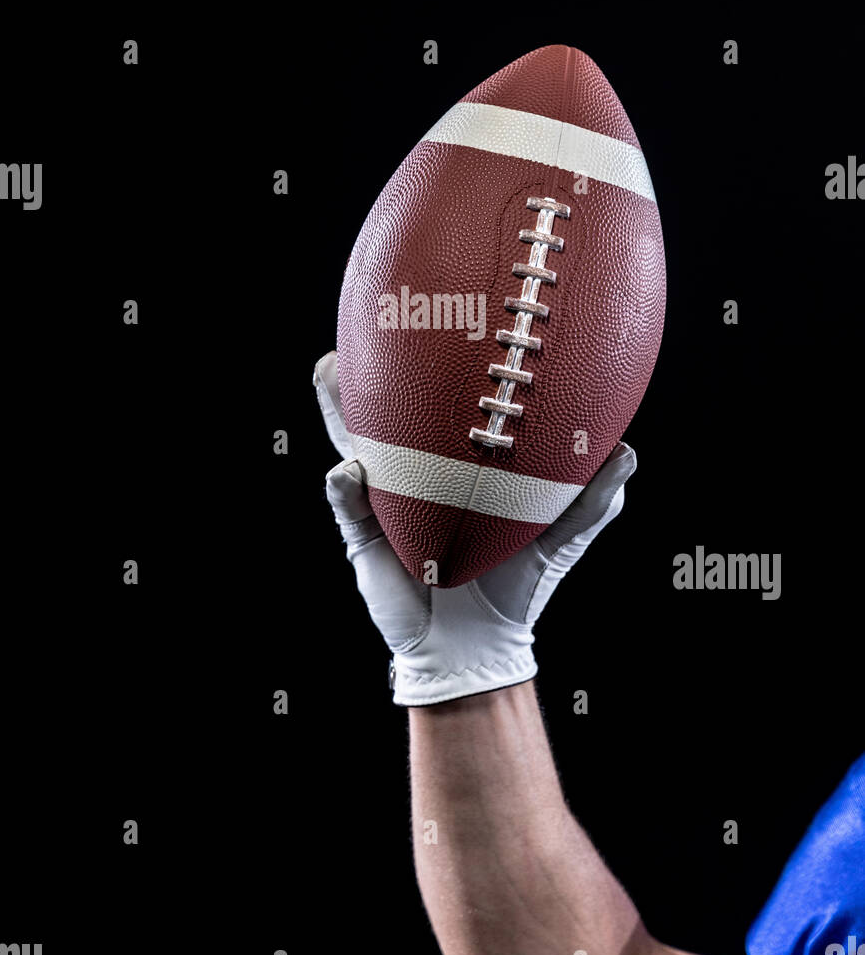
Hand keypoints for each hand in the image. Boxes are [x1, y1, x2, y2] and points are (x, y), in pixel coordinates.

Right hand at [314, 351, 635, 705]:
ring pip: (352, 440)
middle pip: (388, 406)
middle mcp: (415, 469)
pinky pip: (346, 502)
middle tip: (369, 321)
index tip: (448, 312)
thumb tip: (625, 448)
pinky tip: (352, 470)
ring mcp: (384, 497)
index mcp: (456, 461)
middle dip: (377, 363)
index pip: (445, 403)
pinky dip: (346, 482)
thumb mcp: (560, 536)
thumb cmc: (516, 581)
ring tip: (330, 370)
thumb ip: (593, 497)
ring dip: (339, 406)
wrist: (475, 642)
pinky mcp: (363, 534)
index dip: (442, 361)